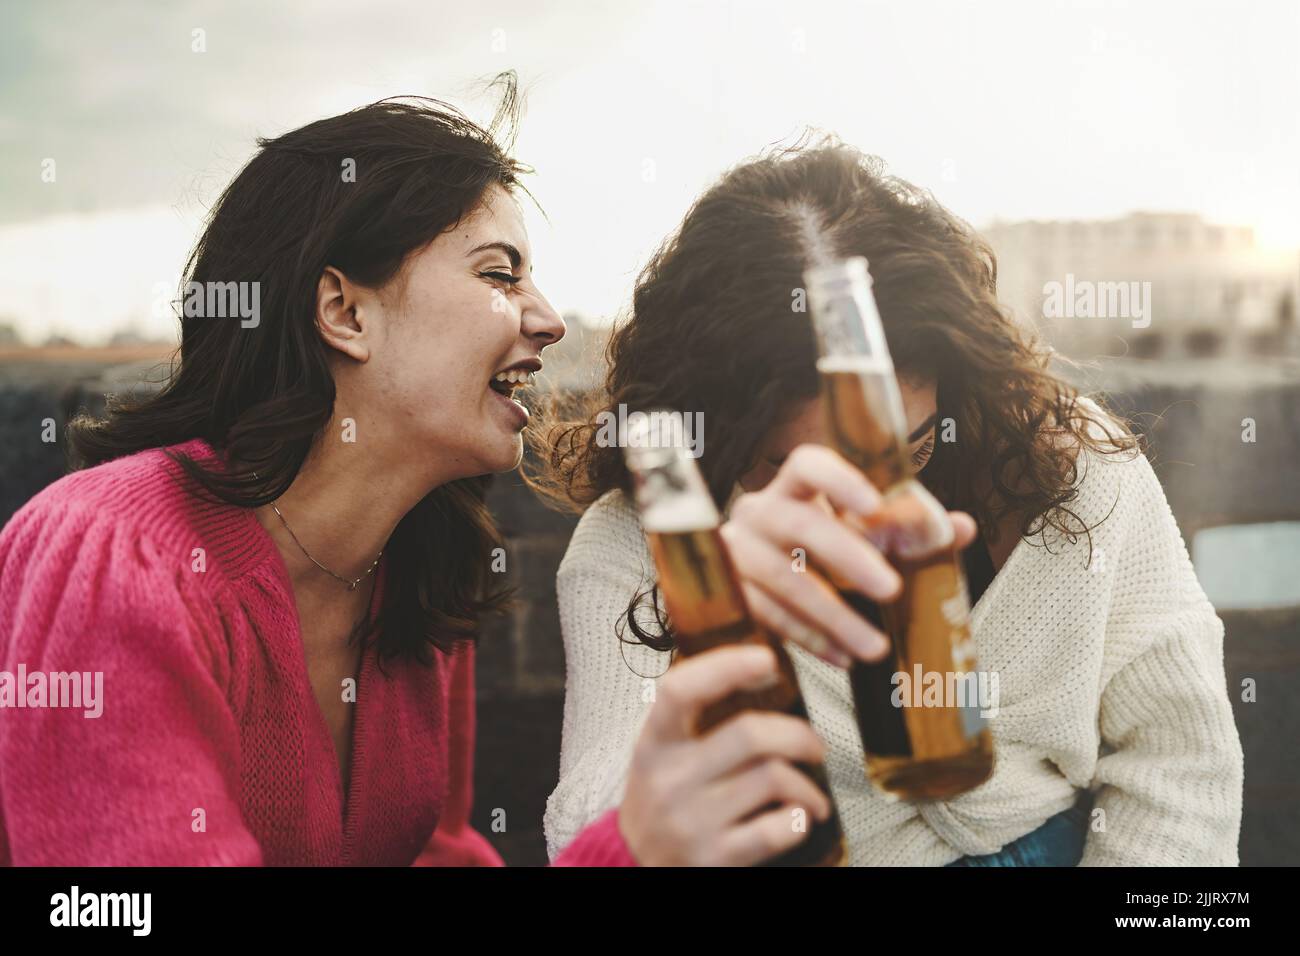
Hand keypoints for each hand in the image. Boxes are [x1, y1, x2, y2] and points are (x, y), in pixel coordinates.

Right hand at [619, 644, 831, 865]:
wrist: (633, 865)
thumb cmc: (661, 797)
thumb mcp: (661, 753)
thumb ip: (696, 717)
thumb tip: (764, 669)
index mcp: (654, 743)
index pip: (680, 690)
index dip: (725, 666)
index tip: (766, 659)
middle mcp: (669, 779)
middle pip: (749, 735)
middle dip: (799, 735)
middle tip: (815, 746)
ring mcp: (691, 821)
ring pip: (773, 779)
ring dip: (807, 785)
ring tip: (811, 795)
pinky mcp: (714, 858)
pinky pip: (778, 829)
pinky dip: (800, 818)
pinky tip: (798, 818)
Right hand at [720, 444, 976, 666]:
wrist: (754, 592)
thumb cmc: (815, 559)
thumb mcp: (859, 542)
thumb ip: (907, 532)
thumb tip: (960, 527)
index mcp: (791, 489)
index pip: (808, 465)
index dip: (839, 480)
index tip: (873, 505)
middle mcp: (758, 513)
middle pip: (798, 524)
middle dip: (847, 557)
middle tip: (890, 589)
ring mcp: (737, 553)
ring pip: (783, 578)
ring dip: (834, 614)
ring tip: (875, 645)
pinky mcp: (730, 594)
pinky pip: (769, 615)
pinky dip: (809, 638)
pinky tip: (842, 656)